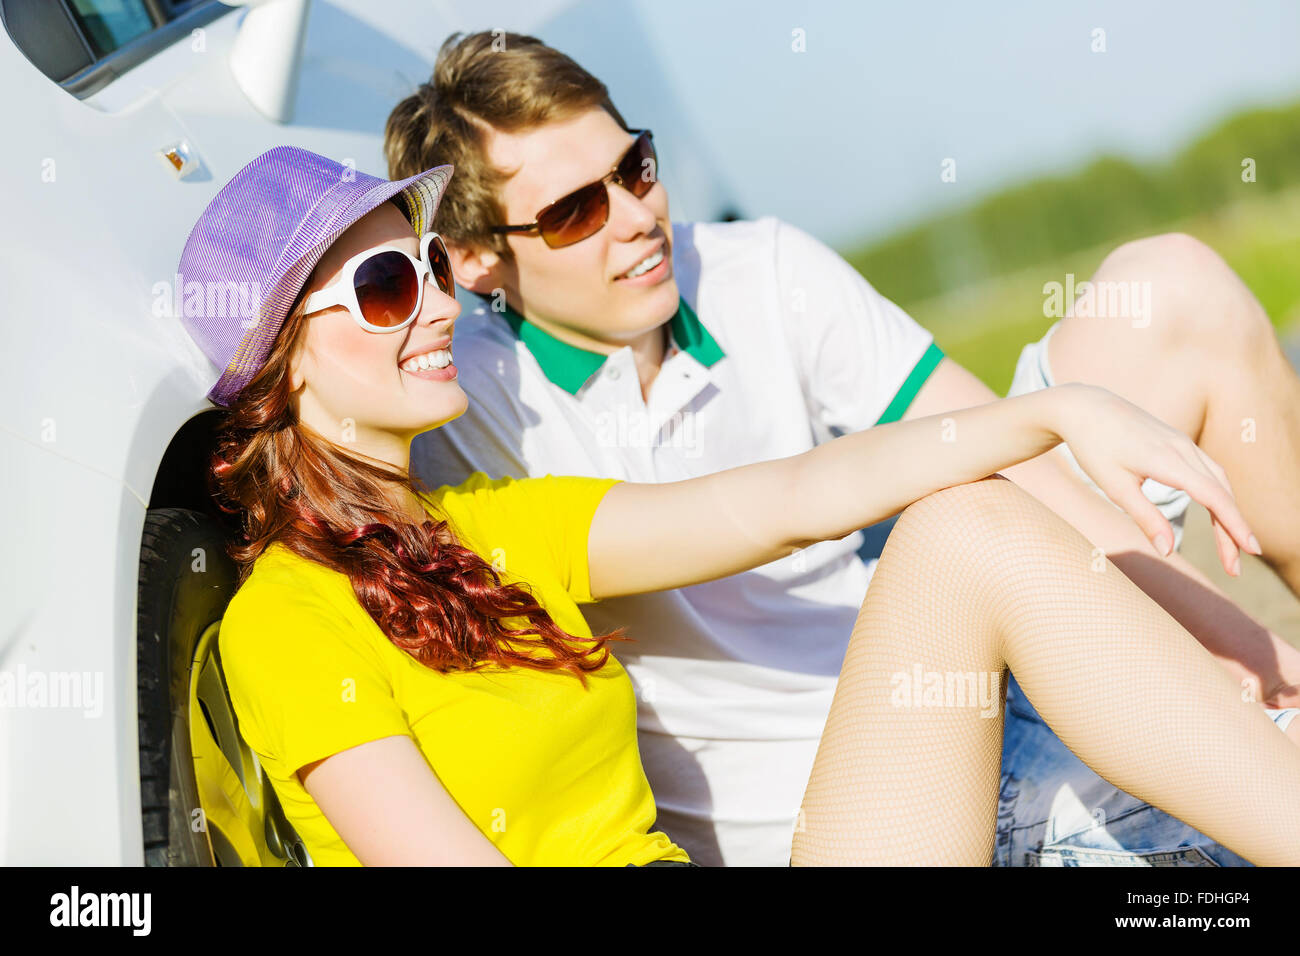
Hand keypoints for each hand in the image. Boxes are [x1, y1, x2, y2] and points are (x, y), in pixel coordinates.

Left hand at [1048, 383, 1260, 575]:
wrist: (1085, 407)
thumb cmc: (1094, 447)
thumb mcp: (1114, 486)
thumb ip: (1145, 517)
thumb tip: (1168, 551)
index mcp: (1167, 461)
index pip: (1213, 497)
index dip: (1234, 526)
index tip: (1250, 551)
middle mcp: (1183, 449)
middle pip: (1222, 493)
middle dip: (1233, 531)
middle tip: (1234, 570)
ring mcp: (1183, 443)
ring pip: (1219, 481)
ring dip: (1228, 514)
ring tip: (1230, 547)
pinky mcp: (1178, 442)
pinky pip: (1209, 470)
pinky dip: (1219, 495)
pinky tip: (1218, 514)